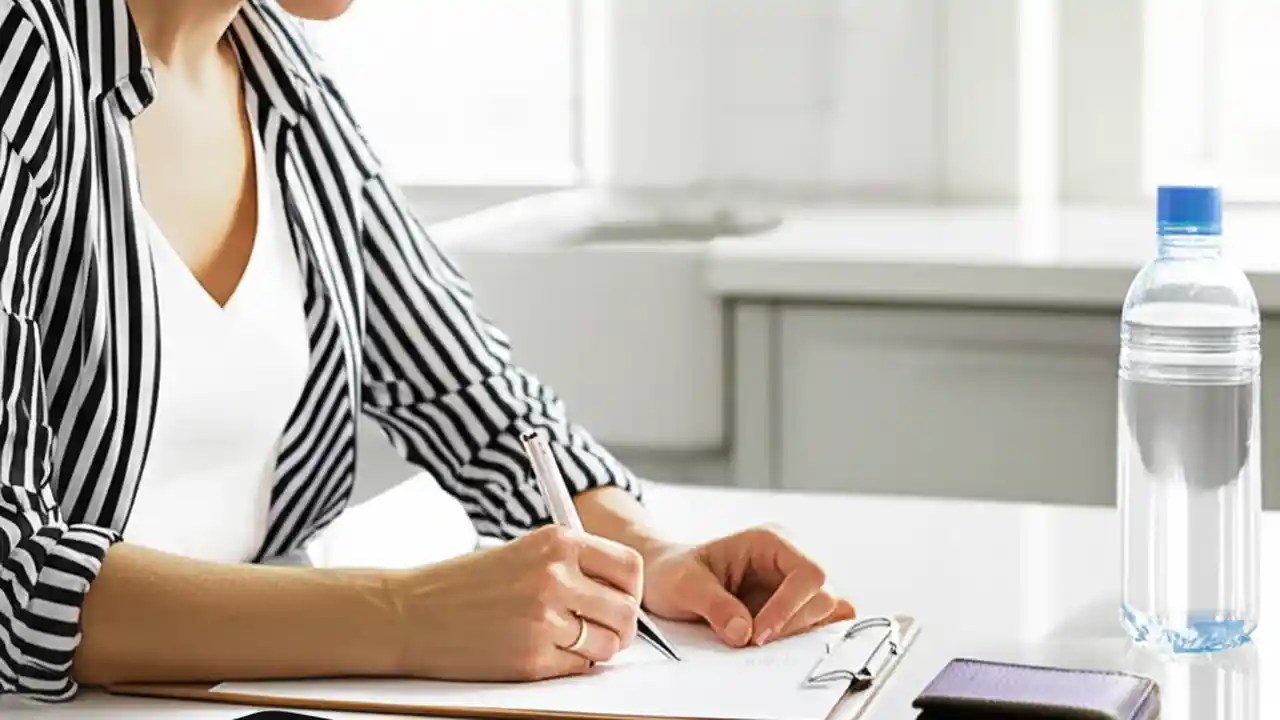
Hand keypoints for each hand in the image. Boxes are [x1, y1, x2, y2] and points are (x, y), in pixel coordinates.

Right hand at [387, 525, 642, 680]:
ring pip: (608, 645)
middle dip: (621, 625)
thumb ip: (572, 564)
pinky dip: (569, 665)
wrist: (412, 613)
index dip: (631, 589)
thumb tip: (621, 591)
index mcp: (557, 542)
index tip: (622, 597)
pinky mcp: (532, 659)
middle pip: (627, 612)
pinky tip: (542, 649)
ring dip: (597, 647)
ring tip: (568, 638)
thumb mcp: (525, 552)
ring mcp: (545, 620)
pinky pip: (578, 668)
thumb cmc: (465, 583)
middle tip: (604, 626)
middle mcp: (556, 577)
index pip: (630, 567)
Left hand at [640, 527, 854, 647]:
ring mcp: (794, 587)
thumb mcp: (682, 584)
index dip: (790, 607)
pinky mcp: (792, 610)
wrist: (664, 579)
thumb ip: (713, 604)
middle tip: (753, 644)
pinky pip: (817, 628)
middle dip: (794, 626)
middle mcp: (790, 561)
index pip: (809, 574)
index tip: (757, 636)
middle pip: (825, 597)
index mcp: (770, 542)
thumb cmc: (673, 572)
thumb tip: (743, 632)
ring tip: (759, 645)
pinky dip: (805, 642)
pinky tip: (776, 650)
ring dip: (800, 636)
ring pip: (828, 615)